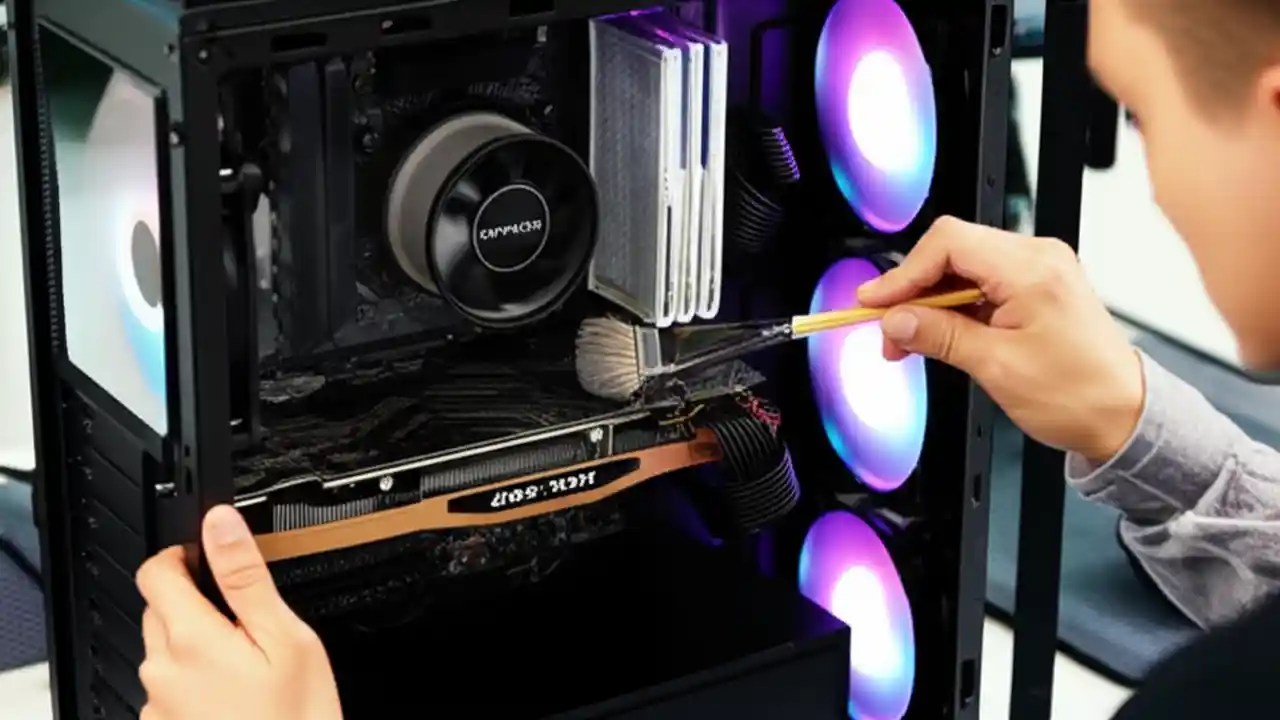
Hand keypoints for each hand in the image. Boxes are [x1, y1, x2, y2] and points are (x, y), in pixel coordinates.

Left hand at [136, 505, 342, 719]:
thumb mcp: (287, 639)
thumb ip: (247, 578)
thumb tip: (221, 525)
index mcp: (191, 638)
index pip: (156, 571)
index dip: (183, 555)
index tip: (211, 560)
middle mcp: (162, 671)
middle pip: (160, 611)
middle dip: (196, 605)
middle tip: (249, 624)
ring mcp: (159, 707)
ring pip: (166, 653)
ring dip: (197, 648)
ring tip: (250, 669)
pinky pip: (172, 692)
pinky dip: (197, 686)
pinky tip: (237, 701)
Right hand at [857, 216, 1144, 461]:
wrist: (1123, 415)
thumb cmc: (1079, 394)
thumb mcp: (995, 366)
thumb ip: (939, 335)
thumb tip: (896, 321)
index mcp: (1032, 269)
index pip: (947, 244)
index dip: (903, 273)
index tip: (876, 304)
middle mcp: (1038, 258)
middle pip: (951, 250)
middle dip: (912, 289)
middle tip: (888, 329)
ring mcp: (1040, 270)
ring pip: (963, 266)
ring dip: (931, 300)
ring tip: (911, 340)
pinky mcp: (1037, 286)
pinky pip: (982, 281)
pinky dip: (954, 305)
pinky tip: (939, 333)